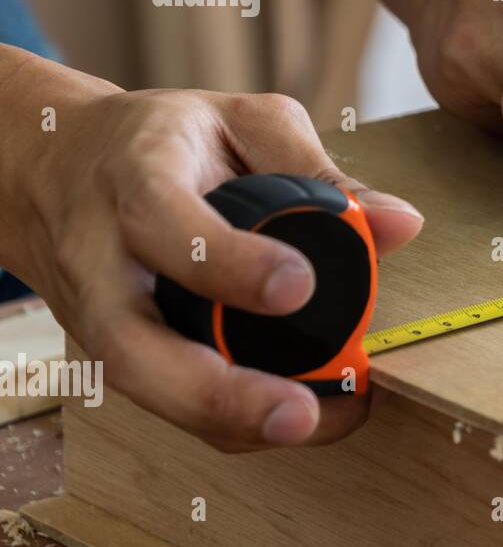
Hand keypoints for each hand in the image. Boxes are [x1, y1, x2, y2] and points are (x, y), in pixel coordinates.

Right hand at [17, 80, 422, 451]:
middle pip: (133, 346)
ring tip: (310, 424)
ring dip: (226, 420)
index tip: (299, 287)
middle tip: (300, 413)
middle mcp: (99, 257)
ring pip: (144, 388)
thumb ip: (319, 170)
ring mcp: (93, 313)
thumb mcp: (240, 121)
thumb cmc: (162, 140)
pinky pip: (163, 397)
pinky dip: (226, 419)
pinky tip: (295, 417)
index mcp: (133, 178)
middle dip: (217, 393)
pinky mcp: (106, 349)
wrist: (54, 165)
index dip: (227, 262)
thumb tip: (404, 223)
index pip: (163, 222)